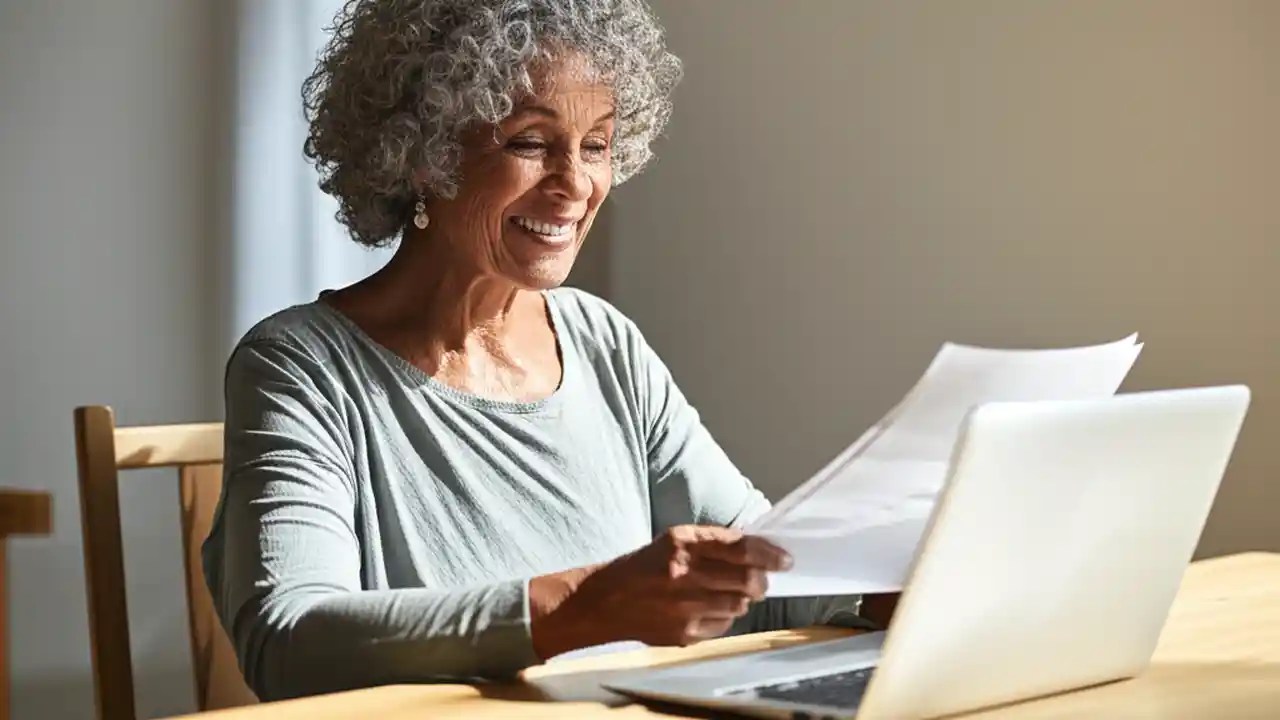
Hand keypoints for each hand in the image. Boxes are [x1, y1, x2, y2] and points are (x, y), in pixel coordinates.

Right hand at [529, 526, 791, 657]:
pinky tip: (706, 610)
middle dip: (761, 581)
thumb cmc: (645, 566)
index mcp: (682, 542)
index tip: (784, 559)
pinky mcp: (683, 632)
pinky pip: (723, 626)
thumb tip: (758, 550)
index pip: (741, 547)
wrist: (605, 601)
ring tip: (725, 593)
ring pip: (739, 605)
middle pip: (746, 580)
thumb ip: (713, 544)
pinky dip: (723, 618)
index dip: (769, 554)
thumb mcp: (674, 541)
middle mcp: (683, 573)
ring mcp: (683, 606)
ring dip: (741, 599)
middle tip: (761, 581)